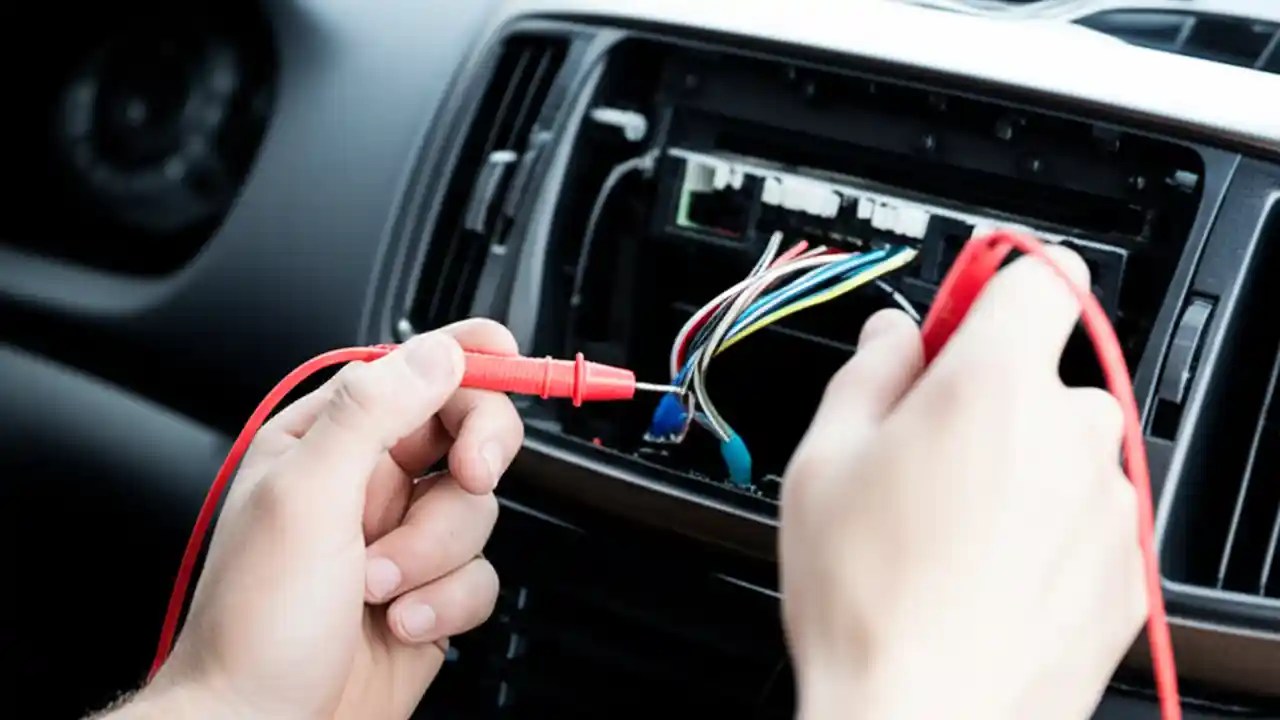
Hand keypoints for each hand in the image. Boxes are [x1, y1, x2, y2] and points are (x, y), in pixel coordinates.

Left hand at [125, 320, 523, 719]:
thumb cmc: (254, 627)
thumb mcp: (305, 499)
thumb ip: (369, 414)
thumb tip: (437, 351)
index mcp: (325, 440)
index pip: (413, 373)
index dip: (468, 361)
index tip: (510, 361)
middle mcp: (367, 483)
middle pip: (464, 433)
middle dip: (471, 462)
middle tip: (470, 475)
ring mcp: (402, 540)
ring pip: (477, 511)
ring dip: (434, 556)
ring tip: (377, 588)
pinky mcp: (430, 594)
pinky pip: (481, 575)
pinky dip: (446, 604)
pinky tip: (397, 623)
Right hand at [780, 249, 1144, 719]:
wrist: (924, 719)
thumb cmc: (868, 601)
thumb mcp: (822, 461)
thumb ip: (868, 373)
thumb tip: (893, 337)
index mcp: (992, 385)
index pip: (1041, 276)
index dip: (997, 283)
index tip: (965, 310)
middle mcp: (1068, 433)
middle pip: (1041, 373)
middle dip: (987, 395)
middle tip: (920, 451)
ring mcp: (1106, 504)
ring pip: (1062, 447)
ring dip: (1016, 464)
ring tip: (947, 527)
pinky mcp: (1124, 567)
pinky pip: (1084, 513)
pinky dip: (1043, 525)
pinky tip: (982, 569)